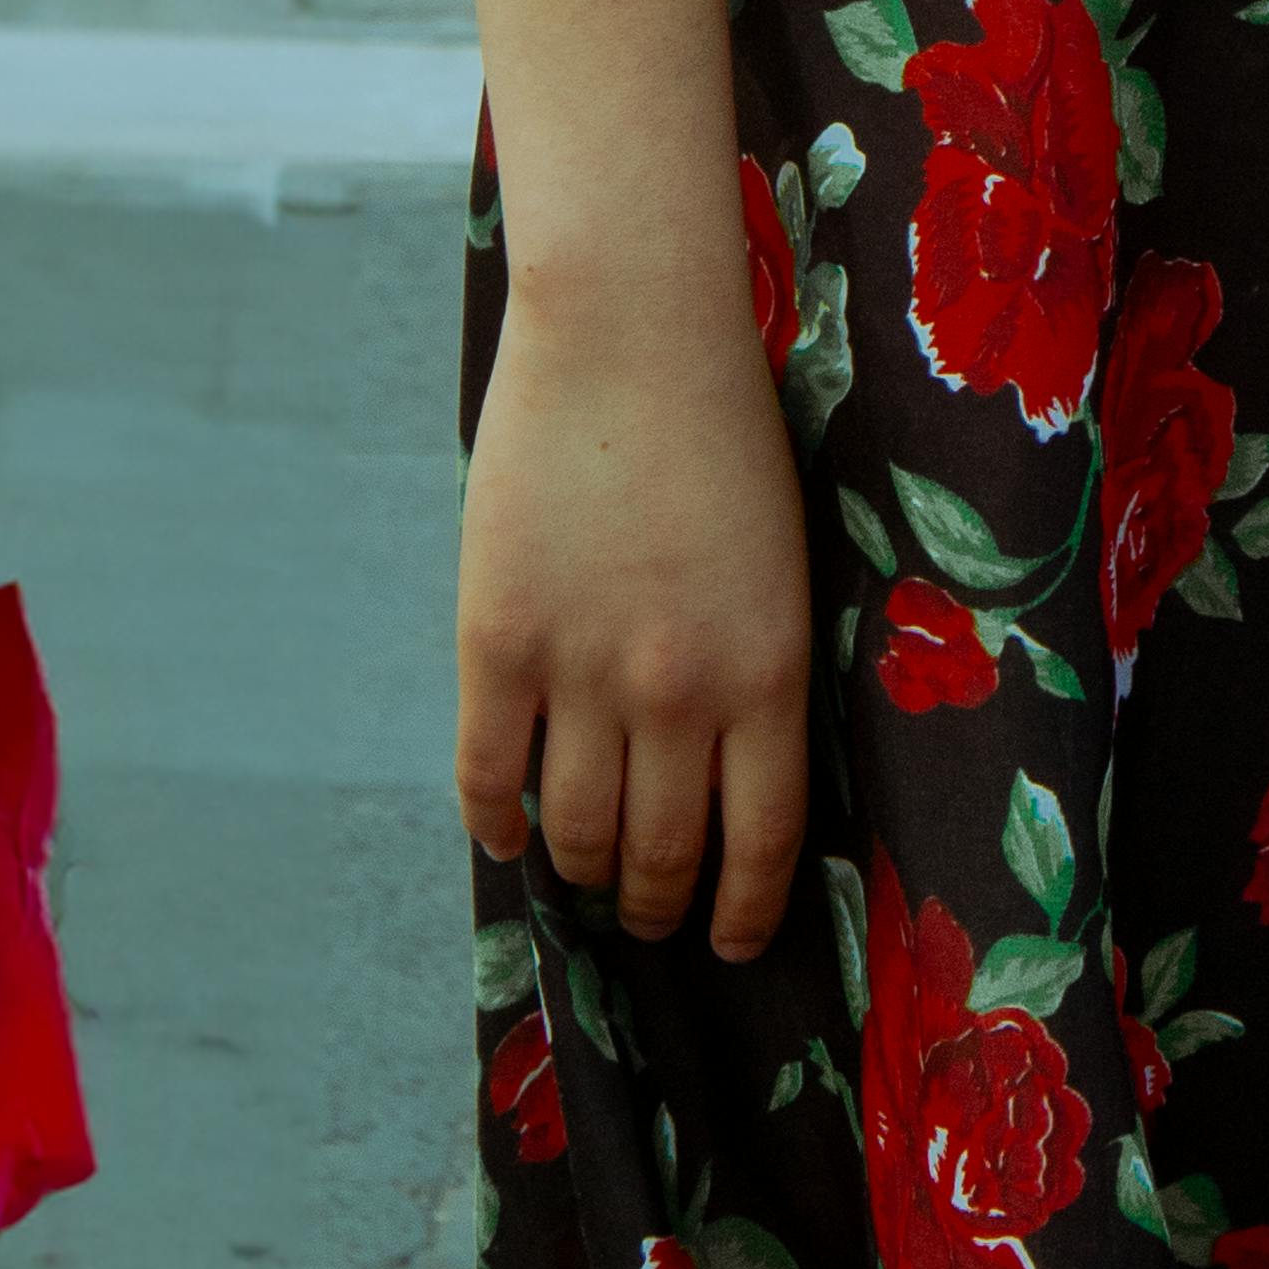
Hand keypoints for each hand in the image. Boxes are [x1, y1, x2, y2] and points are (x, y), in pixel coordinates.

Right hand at [458, 262, 809, 957]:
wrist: (632, 327)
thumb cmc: (724, 428)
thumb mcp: (779, 561)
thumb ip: (751, 668)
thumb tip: (723, 772)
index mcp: (768, 670)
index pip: (762, 841)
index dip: (743, 909)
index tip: (730, 940)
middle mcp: (678, 690)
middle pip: (663, 851)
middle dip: (658, 902)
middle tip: (651, 914)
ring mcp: (581, 670)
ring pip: (576, 829)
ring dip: (583, 868)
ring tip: (587, 870)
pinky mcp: (498, 639)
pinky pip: (489, 773)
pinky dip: (497, 822)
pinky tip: (508, 831)